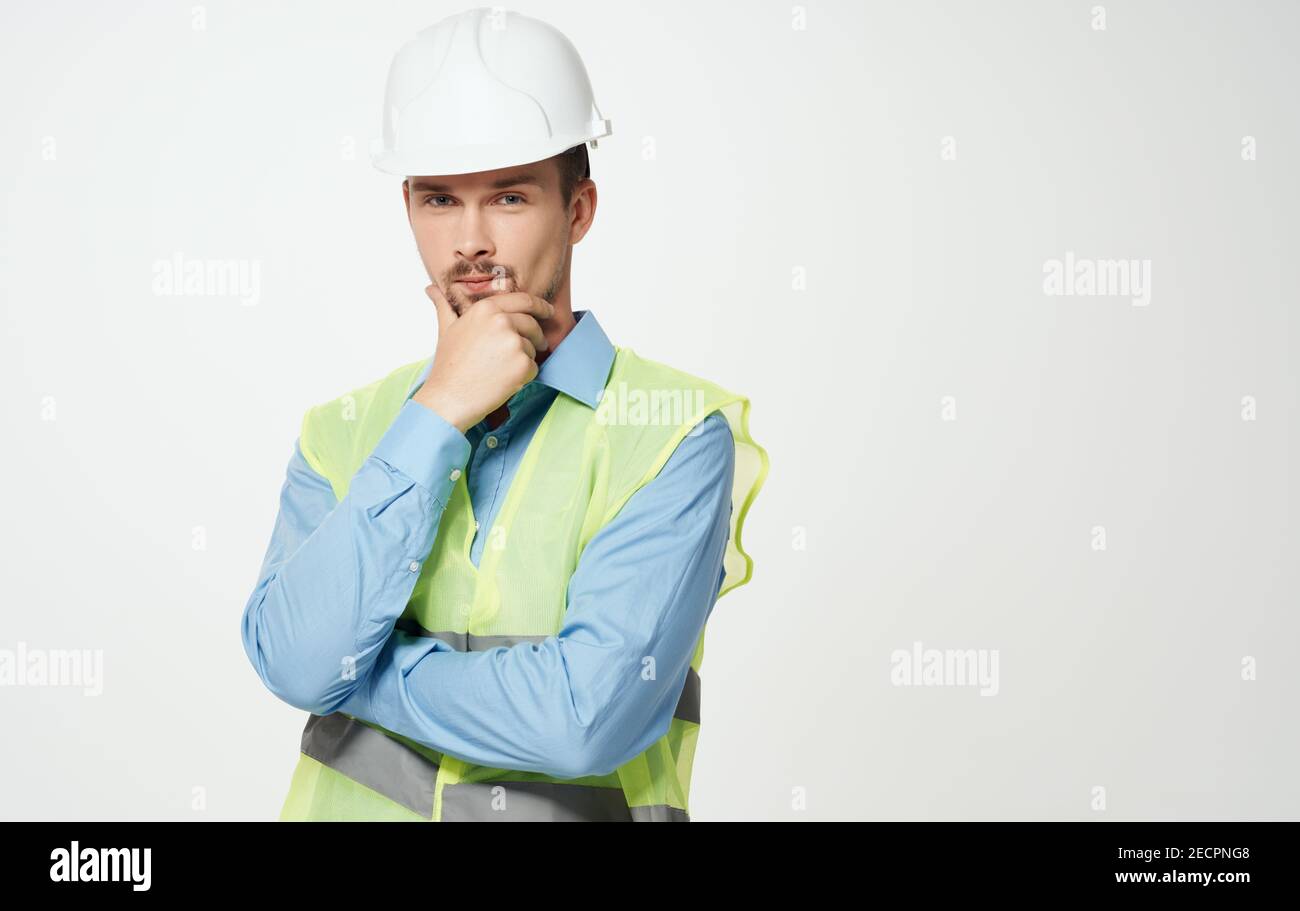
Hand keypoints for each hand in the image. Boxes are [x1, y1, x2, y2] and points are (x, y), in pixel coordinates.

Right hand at [412, 282, 554, 432]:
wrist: (448, 398)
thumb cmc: (448, 365)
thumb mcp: (447, 329)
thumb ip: (445, 306)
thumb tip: (431, 289)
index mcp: (486, 308)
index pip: (524, 300)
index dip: (540, 305)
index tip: (548, 311)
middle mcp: (502, 320)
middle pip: (533, 324)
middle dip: (538, 336)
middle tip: (538, 346)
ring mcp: (514, 342)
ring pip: (532, 347)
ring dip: (524, 358)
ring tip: (499, 370)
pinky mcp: (523, 364)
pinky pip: (534, 367)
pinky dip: (524, 376)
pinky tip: (504, 381)